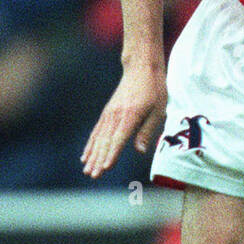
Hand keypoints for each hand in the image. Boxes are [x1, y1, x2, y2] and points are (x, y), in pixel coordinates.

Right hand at [81, 54, 166, 177]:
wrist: (141, 68)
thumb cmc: (154, 90)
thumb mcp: (158, 110)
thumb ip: (147, 131)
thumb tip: (140, 151)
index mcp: (130, 116)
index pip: (118, 139)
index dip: (111, 155)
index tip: (104, 168)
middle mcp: (116, 116)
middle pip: (105, 141)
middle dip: (98, 160)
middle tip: (92, 175)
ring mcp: (109, 114)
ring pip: (98, 138)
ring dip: (92, 155)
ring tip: (86, 170)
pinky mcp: (107, 112)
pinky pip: (96, 131)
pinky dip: (90, 144)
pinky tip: (85, 155)